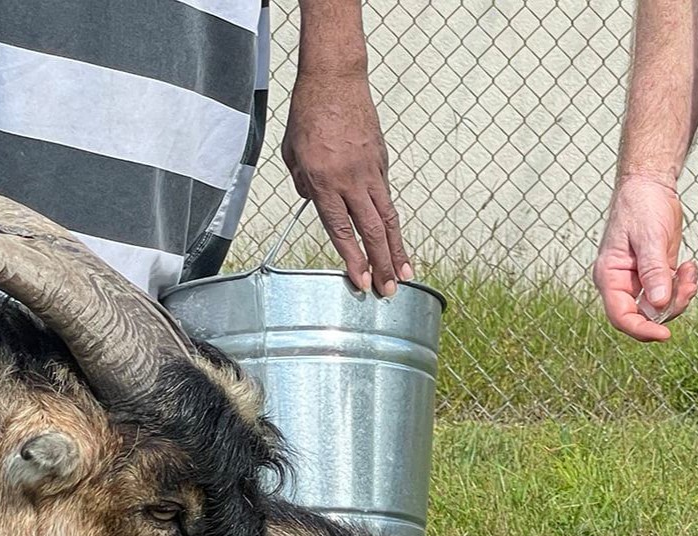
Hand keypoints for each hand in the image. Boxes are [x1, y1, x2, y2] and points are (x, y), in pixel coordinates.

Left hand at [282, 69, 409, 294]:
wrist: (335, 81)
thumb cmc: (308, 113)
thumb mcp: (292, 153)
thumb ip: (303, 183)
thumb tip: (315, 204)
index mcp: (323, 181)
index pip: (341, 230)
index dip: (353, 259)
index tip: (361, 281)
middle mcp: (350, 181)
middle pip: (371, 231)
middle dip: (381, 265)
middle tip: (389, 291)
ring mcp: (370, 172)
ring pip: (387, 219)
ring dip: (396, 250)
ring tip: (405, 275)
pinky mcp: (381, 163)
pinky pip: (387, 199)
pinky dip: (393, 223)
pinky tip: (397, 241)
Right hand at [592, 173, 697, 341]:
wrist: (649, 187)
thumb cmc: (640, 205)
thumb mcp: (648, 236)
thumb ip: (653, 270)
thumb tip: (658, 302)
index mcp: (610, 276)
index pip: (621, 316)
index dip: (642, 330)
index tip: (664, 334)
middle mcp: (623, 283)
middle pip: (644, 316)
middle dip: (670, 307)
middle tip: (686, 285)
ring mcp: (640, 281)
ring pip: (661, 308)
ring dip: (681, 295)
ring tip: (688, 271)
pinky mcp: (656, 276)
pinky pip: (671, 294)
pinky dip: (685, 286)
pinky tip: (688, 266)